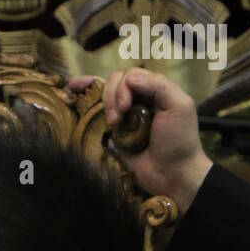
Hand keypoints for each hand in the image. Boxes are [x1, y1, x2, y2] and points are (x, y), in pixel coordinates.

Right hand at [67, 68, 212, 212]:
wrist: (172, 175)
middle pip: (115, 81)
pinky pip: (96, 113)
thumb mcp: (179, 106)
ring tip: (111, 123)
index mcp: (154, 90)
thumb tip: (128, 79)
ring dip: (103, 103)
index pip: (131, 75)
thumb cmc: (178, 141)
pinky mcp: (113, 134)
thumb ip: (158, 86)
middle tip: (116, 120)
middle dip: (111, 96)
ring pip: (104, 94)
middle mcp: (138, 99)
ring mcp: (124, 116)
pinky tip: (71, 90)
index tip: (125, 108)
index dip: (123, 87)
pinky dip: (84, 99)